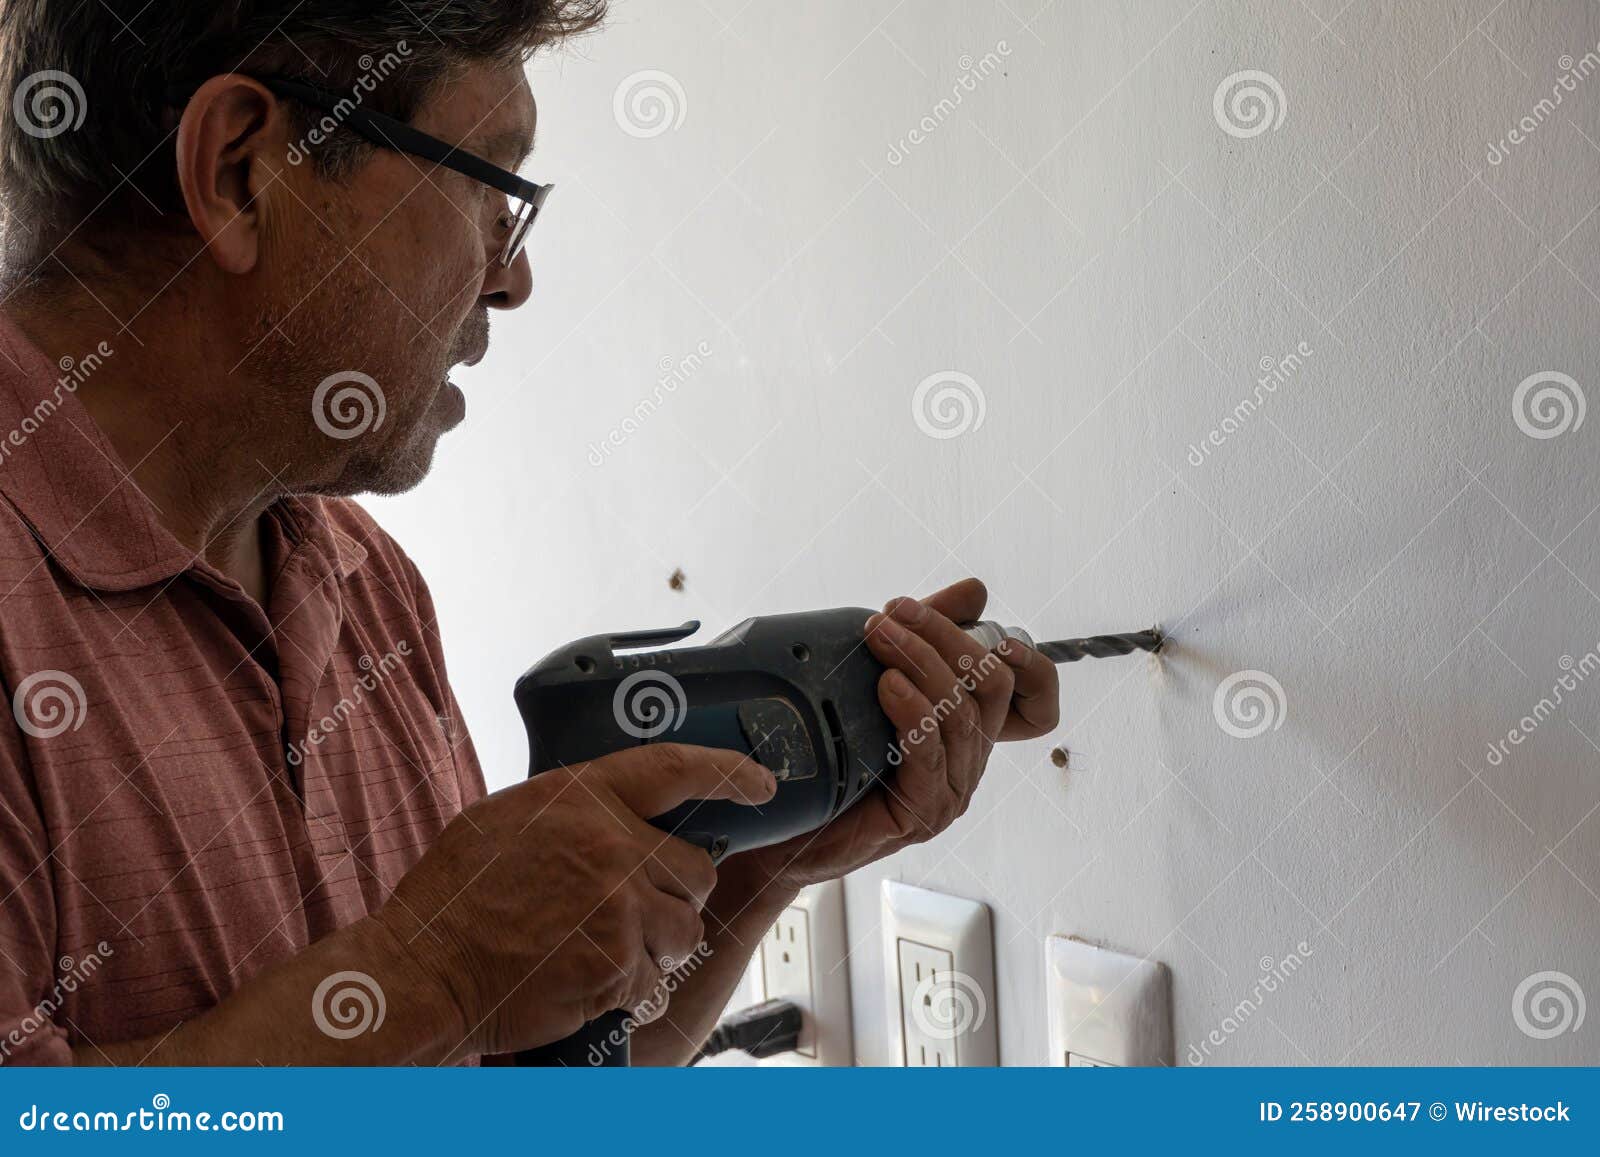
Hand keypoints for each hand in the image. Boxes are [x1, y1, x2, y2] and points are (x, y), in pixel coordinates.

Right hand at [376, 744, 775, 1057]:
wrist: (427, 968)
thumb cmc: (456, 896)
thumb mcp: (510, 817)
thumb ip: (575, 810)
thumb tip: (617, 815)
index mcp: (581, 796)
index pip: (674, 769)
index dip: (728, 773)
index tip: (760, 783)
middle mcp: (612, 845)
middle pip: (695, 866)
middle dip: (675, 889)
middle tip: (631, 903)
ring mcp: (620, 907)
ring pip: (686, 924)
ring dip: (658, 939)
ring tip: (603, 942)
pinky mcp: (620, 964)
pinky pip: (656, 972)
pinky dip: (631, 981)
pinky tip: (585, 973)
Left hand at [732, 578, 1059, 892]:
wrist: (786, 818)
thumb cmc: (832, 747)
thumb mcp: (880, 673)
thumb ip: (927, 634)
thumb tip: (976, 590)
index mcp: (970, 725)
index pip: (1036, 696)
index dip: (1032, 663)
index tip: (990, 627)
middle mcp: (971, 758)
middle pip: (991, 687)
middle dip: (944, 638)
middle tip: (892, 614)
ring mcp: (951, 790)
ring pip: (959, 715)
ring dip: (918, 664)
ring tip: (877, 636)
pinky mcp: (923, 815)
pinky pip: (931, 757)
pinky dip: (912, 713)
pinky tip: (887, 687)